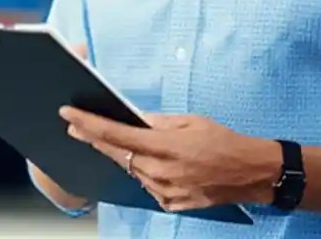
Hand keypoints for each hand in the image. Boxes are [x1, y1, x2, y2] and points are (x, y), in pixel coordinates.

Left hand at [60, 107, 276, 212]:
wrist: (252, 173)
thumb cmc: (224, 142)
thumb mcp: (191, 121)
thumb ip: (158, 122)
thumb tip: (134, 119)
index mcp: (164, 147)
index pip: (115, 135)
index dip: (88, 125)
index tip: (68, 116)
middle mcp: (160, 172)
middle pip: (116, 154)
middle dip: (94, 139)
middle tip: (75, 126)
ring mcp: (164, 191)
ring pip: (131, 170)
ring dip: (123, 155)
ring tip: (119, 140)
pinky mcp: (171, 204)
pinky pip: (147, 185)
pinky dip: (145, 172)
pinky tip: (152, 162)